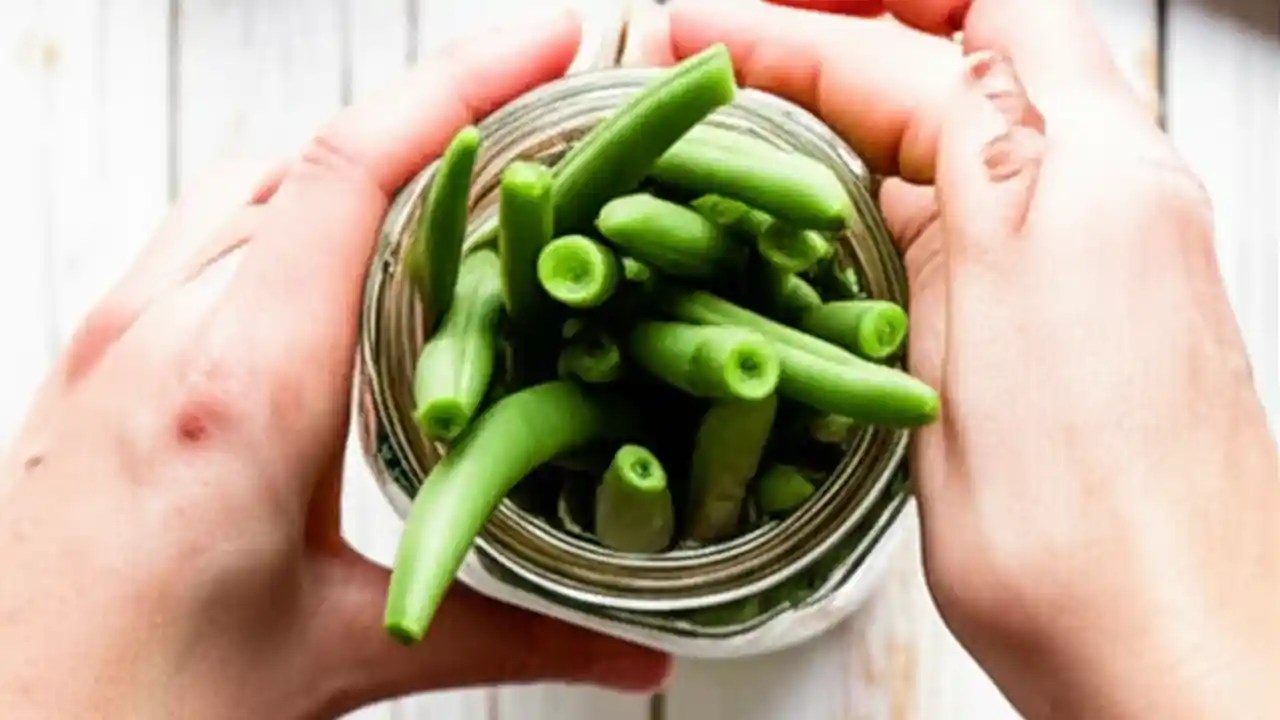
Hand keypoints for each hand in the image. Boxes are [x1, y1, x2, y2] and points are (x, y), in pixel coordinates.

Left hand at [0, 12, 666, 718]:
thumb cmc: (133, 702)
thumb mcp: (339, 653)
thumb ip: (508, 632)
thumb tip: (632, 659)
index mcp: (242, 387)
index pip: (356, 172)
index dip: (463, 84)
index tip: (549, 41)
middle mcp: (163, 331)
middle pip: (309, 158)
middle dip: (430, 120)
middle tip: (535, 133)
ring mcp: (115, 336)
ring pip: (251, 187)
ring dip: (357, 169)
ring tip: (452, 202)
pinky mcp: (96, 360)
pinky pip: (205, 238)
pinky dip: (290, 220)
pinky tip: (342, 286)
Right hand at [659, 0, 1279, 715]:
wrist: (1169, 651)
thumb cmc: (1077, 530)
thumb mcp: (984, 327)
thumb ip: (965, 180)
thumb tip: (919, 76)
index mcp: (1090, 177)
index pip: (925, 49)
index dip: (799, 28)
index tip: (702, 29)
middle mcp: (1113, 189)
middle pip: (977, 40)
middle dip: (854, 22)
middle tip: (746, 31)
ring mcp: (1105, 244)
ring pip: (981, 113)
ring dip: (877, 81)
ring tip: (767, 95)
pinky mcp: (1082, 304)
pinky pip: (990, 193)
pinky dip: (907, 163)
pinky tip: (843, 191)